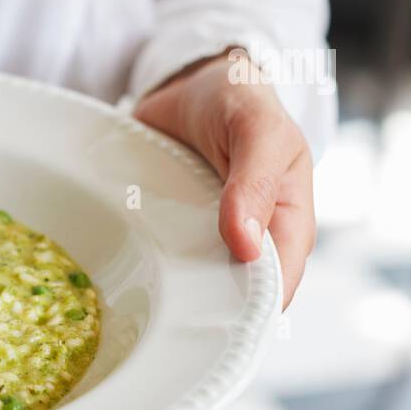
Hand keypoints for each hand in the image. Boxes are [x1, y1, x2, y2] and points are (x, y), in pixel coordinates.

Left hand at [133, 52, 314, 307]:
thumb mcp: (257, 131)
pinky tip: (122, 273)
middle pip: (232, 298)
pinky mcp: (170, 230)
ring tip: (140, 301)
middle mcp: (249, 241)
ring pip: (192, 286)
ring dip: (169, 293)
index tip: (213, 329)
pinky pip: (158, 260)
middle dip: (204, 313)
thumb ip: (255, 184)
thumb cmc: (240, 102)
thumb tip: (247, 248)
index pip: (277, 289)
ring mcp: (207, 239)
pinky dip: (142, 265)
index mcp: (288, 226)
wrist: (193, 80)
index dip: (251, 312)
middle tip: (165, 320)